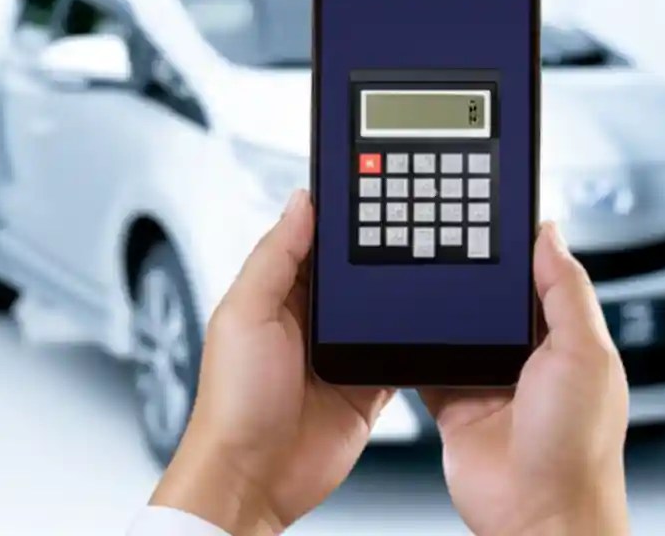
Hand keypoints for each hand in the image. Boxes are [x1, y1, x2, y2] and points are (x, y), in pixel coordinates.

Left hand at [151, 190, 393, 534]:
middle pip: (354, 271)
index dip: (337, 215)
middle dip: (377, 249)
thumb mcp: (245, 314)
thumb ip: (275, 257)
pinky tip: (430, 321)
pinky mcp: (369, 385)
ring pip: (381, 308)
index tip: (367, 185)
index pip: (313, 240)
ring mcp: (342, 353)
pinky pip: (402, 352)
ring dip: (399, 293)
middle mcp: (310, 320)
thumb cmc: (233, 403)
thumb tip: (300, 201)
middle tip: (410, 219)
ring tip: (426, 261)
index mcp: (277, 294)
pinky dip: (416, 340)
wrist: (256, 478)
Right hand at [420, 222, 629, 534]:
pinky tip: (401, 324)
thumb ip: (567, 292)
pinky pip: (426, 365)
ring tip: (420, 271)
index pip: (541, 277)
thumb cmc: (577, 449)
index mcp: (566, 338)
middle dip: (472, 273)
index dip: (520, 247)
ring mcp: (489, 380)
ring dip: (441, 308)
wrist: (536, 516)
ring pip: (456, 326)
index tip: (494, 212)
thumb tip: (550, 234)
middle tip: (445, 235)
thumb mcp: (584, 354)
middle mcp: (528, 357)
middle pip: (492, 298)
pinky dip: (412, 348)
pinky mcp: (454, 404)